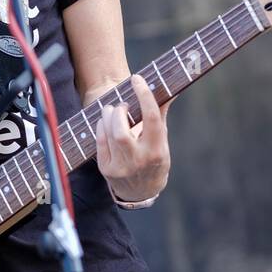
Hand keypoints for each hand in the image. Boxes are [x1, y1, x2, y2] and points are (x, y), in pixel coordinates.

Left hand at [94, 72, 170, 203]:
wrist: (142, 192)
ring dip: (108, 115)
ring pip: (109, 134)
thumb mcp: (162, 141)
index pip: (151, 118)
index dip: (143, 95)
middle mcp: (139, 160)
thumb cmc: (154, 159)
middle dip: (119, 111)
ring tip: (112, 110)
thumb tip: (171, 89)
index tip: (137, 79)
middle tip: (122, 105)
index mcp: (157, 151)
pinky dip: (101, 127)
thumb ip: (161, 115)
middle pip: (122, 130)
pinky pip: (100, 142)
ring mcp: (121, 167)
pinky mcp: (107, 169)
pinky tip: (105, 123)